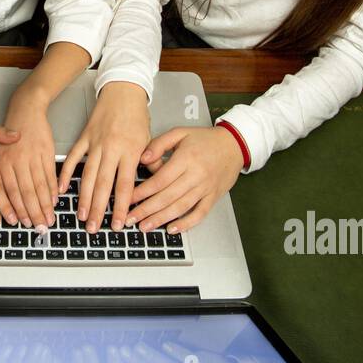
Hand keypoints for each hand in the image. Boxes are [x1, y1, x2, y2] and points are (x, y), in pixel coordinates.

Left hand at [0, 88, 58, 227]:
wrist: (26, 109)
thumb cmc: (11, 131)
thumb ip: (0, 171)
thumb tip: (1, 195)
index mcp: (4, 162)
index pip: (11, 190)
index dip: (17, 208)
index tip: (21, 223)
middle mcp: (19, 161)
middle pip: (27, 192)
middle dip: (34, 212)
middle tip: (39, 227)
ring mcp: (34, 157)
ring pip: (40, 186)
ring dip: (45, 205)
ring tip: (49, 219)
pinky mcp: (47, 152)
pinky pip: (50, 174)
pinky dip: (54, 189)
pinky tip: (55, 200)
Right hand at [59, 81, 150, 234]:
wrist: (122, 90)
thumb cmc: (136, 115)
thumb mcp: (150, 139)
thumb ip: (150, 163)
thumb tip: (153, 185)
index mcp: (130, 150)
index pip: (125, 185)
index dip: (122, 207)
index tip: (119, 224)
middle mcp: (112, 148)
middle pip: (103, 184)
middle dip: (98, 209)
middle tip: (94, 228)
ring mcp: (95, 143)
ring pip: (87, 175)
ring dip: (84, 197)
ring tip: (81, 215)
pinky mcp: (84, 137)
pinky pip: (73, 158)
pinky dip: (66, 173)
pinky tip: (62, 189)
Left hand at [125, 126, 243, 233]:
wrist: (234, 145)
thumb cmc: (205, 139)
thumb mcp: (180, 133)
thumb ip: (159, 144)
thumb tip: (143, 159)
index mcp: (186, 158)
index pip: (160, 179)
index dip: (143, 191)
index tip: (128, 199)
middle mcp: (196, 175)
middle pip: (167, 196)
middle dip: (146, 210)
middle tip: (130, 219)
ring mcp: (206, 188)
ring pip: (181, 207)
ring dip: (161, 219)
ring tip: (145, 226)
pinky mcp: (213, 197)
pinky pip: (199, 214)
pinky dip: (186, 224)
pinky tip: (172, 229)